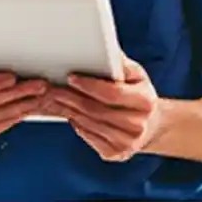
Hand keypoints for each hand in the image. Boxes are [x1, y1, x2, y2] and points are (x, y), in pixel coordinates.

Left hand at [40, 58, 161, 162]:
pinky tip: (67, 112)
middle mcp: (138, 124)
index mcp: (145, 101)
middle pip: (96, 110)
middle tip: (51, 87)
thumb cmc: (138, 95)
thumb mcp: (136, 75)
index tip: (71, 77)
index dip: (89, 85)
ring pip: (89, 123)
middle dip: (70, 97)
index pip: (112, 93)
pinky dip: (75, 123)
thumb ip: (120, 63)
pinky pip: (88, 136)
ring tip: (53, 97)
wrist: (150, 125)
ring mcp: (127, 142)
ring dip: (68, 109)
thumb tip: (104, 48)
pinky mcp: (115, 153)